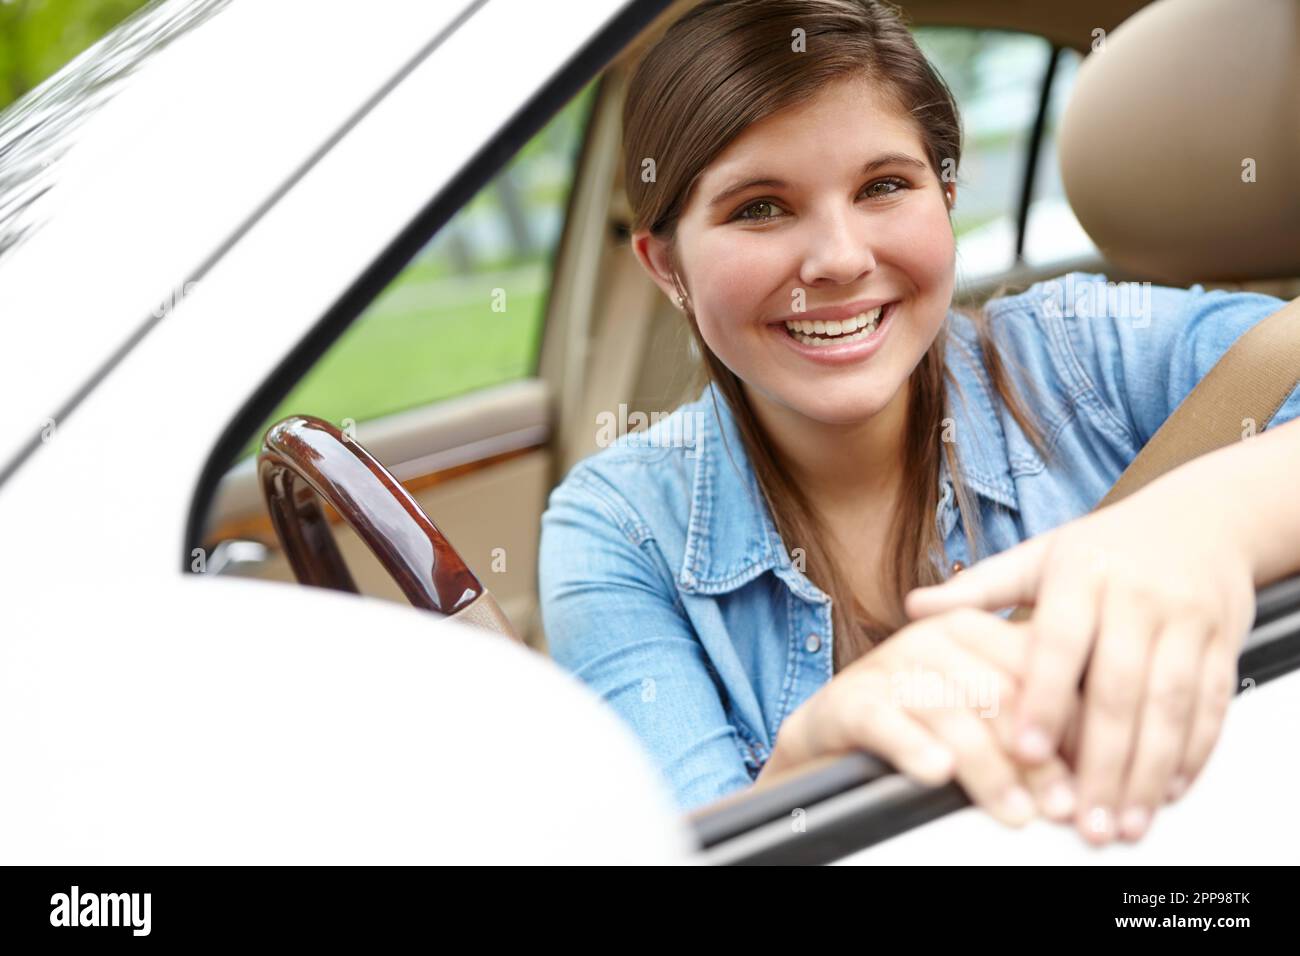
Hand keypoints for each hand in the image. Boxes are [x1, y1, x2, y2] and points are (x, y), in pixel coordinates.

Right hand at [761, 607, 1080, 827]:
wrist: (834, 728)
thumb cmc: (919, 720)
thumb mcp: (979, 709)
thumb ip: (1033, 720)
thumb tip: (1108, 763)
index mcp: (972, 628)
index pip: (1037, 669)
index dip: (1073, 725)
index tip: (1100, 776)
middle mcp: (930, 637)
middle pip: (999, 693)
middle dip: (1038, 757)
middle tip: (1064, 804)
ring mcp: (887, 666)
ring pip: (951, 714)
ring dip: (989, 769)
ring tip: (1016, 812)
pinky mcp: (849, 700)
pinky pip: (886, 722)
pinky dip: (913, 748)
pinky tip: (936, 774)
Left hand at [904, 482, 1257, 843]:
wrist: (1200, 518)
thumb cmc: (1104, 546)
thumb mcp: (1038, 557)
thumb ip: (979, 590)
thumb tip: (913, 607)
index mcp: (1081, 574)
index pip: (1059, 642)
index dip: (1043, 699)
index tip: (1025, 750)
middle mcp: (1137, 595)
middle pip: (1119, 687)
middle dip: (1100, 759)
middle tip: (1081, 815)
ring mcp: (1186, 618)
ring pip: (1170, 704)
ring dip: (1148, 769)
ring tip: (1121, 818)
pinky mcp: (1223, 641)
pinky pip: (1211, 703)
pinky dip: (1193, 751)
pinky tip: (1168, 787)